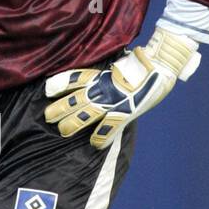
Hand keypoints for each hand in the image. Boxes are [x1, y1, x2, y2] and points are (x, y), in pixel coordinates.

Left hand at [43, 27, 200, 149]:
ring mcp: (113, 100)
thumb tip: (99, 78)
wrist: (162, 63)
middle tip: (48, 116)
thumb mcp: (118, 66)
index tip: (47, 90)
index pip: (75, 78)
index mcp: (101, 75)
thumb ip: (107, 74)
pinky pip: (109, 128)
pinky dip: (101, 137)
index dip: (59, 84)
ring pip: (86, 113)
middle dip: (60, 108)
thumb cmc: (142, 64)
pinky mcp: (125, 111)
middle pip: (75, 98)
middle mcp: (103, 87)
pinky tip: (95, 144)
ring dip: (73, 123)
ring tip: (63, 131)